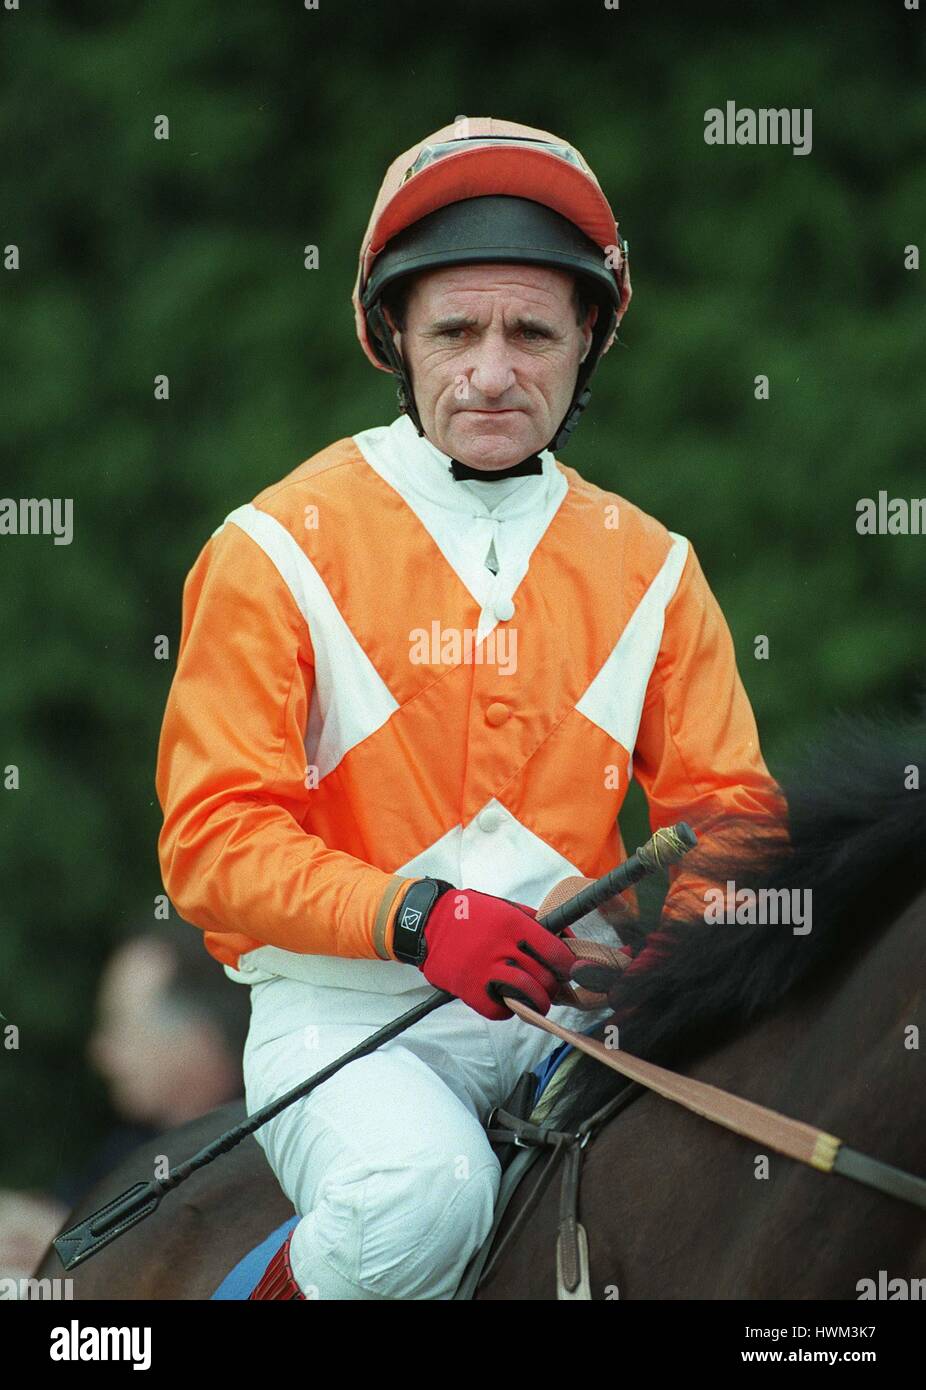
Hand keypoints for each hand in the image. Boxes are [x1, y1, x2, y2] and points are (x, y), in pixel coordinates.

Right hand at [419, 888, 573, 1020]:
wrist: (428, 923)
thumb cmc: (473, 915)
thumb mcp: (507, 908)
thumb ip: (538, 923)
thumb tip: (569, 940)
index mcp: (514, 924)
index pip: (555, 952)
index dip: (568, 966)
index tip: (570, 971)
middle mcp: (501, 947)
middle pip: (544, 977)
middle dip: (553, 986)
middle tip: (552, 987)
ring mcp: (485, 970)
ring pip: (528, 995)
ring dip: (539, 1003)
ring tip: (539, 1001)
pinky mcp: (470, 990)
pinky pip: (500, 1010)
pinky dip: (509, 1010)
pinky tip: (509, 1001)